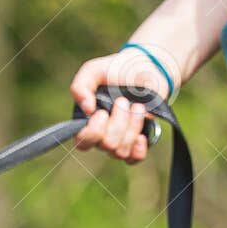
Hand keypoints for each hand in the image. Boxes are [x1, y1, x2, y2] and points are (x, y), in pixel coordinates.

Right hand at [70, 48, 175, 163]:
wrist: (145, 67)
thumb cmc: (116, 70)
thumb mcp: (93, 70)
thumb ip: (81, 86)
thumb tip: (87, 109)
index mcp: (87, 122)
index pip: (82, 143)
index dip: (93, 132)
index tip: (102, 112)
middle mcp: (101, 136)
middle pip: (106, 145)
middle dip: (118, 122)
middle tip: (123, 101)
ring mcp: (120, 140)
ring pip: (121, 150)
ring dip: (132, 126)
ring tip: (138, 107)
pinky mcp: (137, 142)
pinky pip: (133, 159)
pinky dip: (138, 150)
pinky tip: (142, 136)